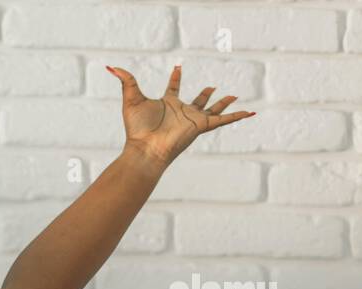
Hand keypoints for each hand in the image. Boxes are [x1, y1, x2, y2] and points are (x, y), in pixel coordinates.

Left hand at [105, 64, 254, 167]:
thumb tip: (111, 67)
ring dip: (223, 103)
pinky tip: (249, 113)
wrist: (145, 148)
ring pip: (213, 110)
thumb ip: (126, 81)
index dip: (175, 77)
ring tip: (233, 96)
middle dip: (205, 95)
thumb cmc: (136, 128)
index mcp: (167, 104)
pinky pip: (223, 120)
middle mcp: (181, 112)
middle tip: (212, 87)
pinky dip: (236, 117)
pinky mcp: (201, 126)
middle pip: (197, 101)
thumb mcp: (131, 98)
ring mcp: (192, 120)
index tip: (177, 67)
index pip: (173, 88)